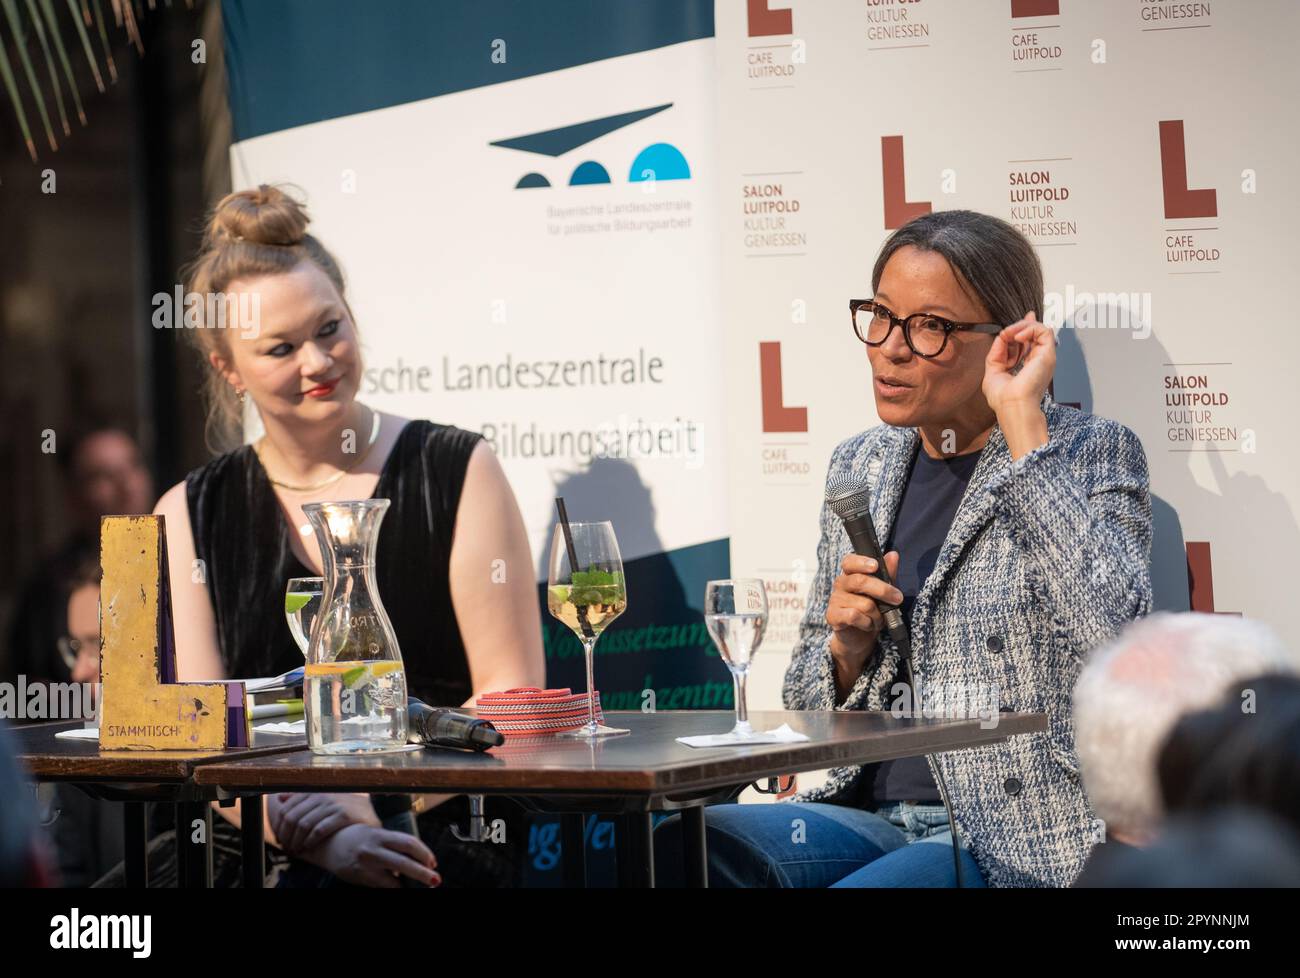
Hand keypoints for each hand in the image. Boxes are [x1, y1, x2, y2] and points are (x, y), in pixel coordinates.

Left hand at [268, 792, 379, 854]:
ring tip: (296, 849)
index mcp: (313, 792)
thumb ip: (301, 797)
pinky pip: (319, 830)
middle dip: (286, 835)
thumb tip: (280, 798)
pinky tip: (308, 846)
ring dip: (297, 840)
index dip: (279, 826)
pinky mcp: (343, 815)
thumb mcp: (322, 798)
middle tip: (287, 846)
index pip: (286, 809)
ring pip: (304, 825)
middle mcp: (322, 796)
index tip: (280, 838)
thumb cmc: (342, 807)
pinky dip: (310, 840)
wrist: (369, 812)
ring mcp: (332, 805)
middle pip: (293, 818)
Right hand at [311, 823, 440, 888]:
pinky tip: (401, 888)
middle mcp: (374, 850)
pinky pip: (383, 886)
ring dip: (410, 885)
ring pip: (393, 880)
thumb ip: (395, 845)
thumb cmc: (360, 838)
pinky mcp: (362, 878)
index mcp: (381, 835)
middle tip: (435, 880)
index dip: (424, 853)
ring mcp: (367, 866)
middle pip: (404, 862)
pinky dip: (394, 888)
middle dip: (423, 873)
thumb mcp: (377, 835)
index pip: (408, 843)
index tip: (432, 862)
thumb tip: (418, 859)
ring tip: (422, 887)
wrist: (331, 845)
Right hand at [826, 552, 902, 669]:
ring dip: (877, 615)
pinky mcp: (832, 616)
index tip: (875, 566)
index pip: (849, 561)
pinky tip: (868, 625)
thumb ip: (887, 573)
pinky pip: (854, 616)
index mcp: (850, 574)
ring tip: (878, 619)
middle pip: (860, 581)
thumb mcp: (883, 592)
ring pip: (863, 603)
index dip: (861, 562)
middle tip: (897, 598)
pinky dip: (867, 623)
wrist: (860, 637)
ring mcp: (835, 600)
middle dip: (883, 590)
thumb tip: (893, 555)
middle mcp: (840, 584)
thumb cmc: (871, 611)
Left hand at [982, 312, 1055, 415]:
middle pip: (1035, 334)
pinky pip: (1043, 331)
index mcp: (1028, 367)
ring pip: (1039, 329)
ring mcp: (1044, 357)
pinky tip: (1017, 337)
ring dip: (1021, 326)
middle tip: (1007, 331)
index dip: (1022, 331)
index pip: (1029, 343)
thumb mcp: (993, 370)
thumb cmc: (1004, 398)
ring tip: (1010, 334)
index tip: (1010, 328)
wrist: (1013, 405)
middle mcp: (1038, 361)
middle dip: (1021, 325)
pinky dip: (1028, 329)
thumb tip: (1002, 336)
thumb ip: (998, 352)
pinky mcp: (1048, 354)